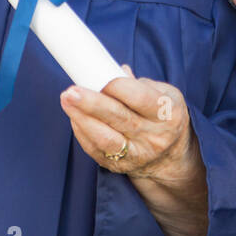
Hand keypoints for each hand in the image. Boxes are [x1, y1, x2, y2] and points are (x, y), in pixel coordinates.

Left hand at [60, 67, 198, 184]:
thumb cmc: (163, 116)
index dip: (117, 87)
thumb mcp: (165, 95)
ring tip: (66, 100)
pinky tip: (74, 116)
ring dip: (82, 118)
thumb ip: (140, 83)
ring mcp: (137, 154)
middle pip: (119, 118)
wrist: (169, 158)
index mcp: (168, 114)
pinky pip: (95, 149)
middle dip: (92, 103)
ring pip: (105, 138)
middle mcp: (154, 137)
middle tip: (71, 90)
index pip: (140, 98)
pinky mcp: (119, 166)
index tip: (98, 76)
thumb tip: (112, 70)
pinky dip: (82, 131)